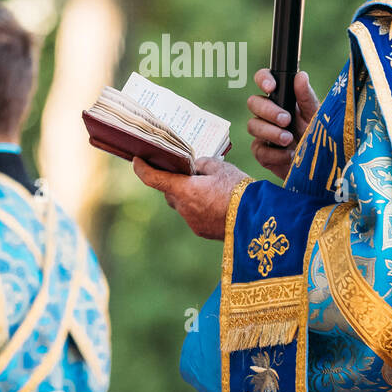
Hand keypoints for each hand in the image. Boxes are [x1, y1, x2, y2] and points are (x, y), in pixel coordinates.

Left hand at [132, 156, 248, 240]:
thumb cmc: (237, 189)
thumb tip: (195, 167)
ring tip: (209, 186)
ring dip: (189, 196)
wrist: (255, 219)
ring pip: (183, 205)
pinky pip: (194, 216)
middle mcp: (183, 208)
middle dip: (175, 182)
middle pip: (170, 192)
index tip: (136, 160)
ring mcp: (192, 222)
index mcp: (183, 189)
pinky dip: (200, 207)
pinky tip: (217, 202)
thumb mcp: (221, 167)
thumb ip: (202, 164)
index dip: (142, 168)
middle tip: (187, 172)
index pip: (153, 179)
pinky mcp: (202, 231)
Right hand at [247, 68, 319, 180]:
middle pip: (253, 102)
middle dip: (268, 111)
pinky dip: (274, 153)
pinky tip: (289, 155)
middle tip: (286, 120)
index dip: (263, 79)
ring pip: (252, 126)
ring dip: (270, 132)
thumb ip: (307, 98)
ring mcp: (263, 133)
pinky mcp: (262, 153)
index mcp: (282, 98)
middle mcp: (269, 113)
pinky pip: (259, 150)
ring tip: (288, 139)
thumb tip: (301, 76)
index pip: (264, 80)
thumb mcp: (316, 116)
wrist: (321, 166)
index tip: (271, 87)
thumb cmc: (318, 135)